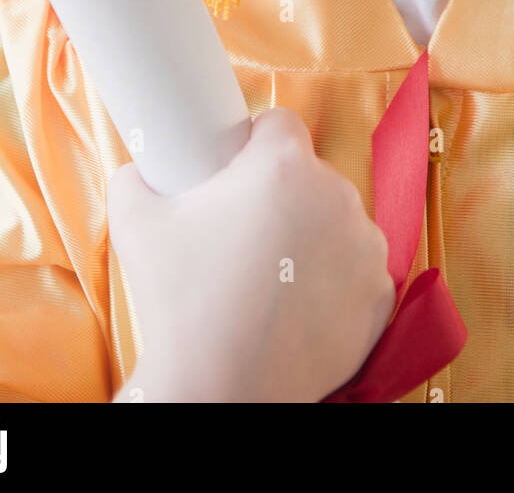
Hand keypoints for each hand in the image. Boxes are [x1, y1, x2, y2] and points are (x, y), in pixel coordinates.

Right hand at [108, 106, 394, 401]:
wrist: (222, 392)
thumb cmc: (181, 306)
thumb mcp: (135, 223)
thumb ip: (134, 178)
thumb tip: (137, 171)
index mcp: (283, 165)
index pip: (278, 122)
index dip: (252, 142)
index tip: (235, 170)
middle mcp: (335, 196)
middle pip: (307, 174)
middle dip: (279, 195)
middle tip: (240, 234)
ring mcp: (364, 247)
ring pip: (335, 220)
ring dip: (310, 235)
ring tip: (267, 276)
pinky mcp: (379, 295)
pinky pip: (356, 268)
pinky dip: (334, 280)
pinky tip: (296, 303)